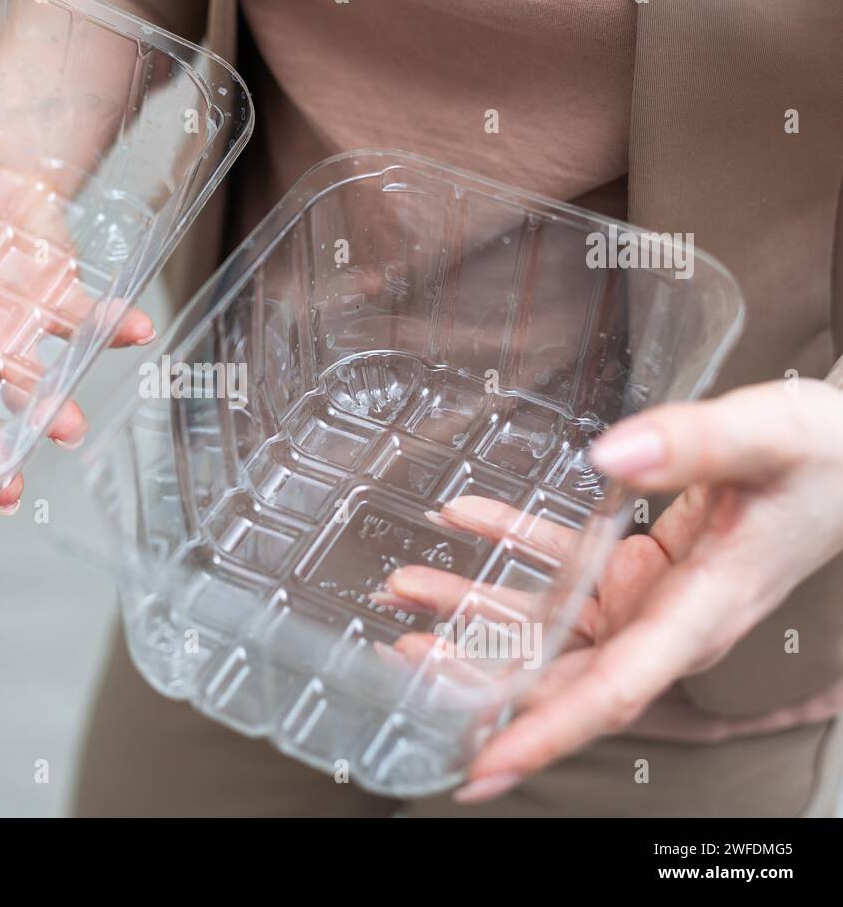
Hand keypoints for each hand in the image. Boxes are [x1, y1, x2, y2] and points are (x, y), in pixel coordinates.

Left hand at [377, 378, 842, 802]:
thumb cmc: (828, 456)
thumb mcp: (772, 437)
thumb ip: (695, 445)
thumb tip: (610, 456)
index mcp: (701, 614)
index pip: (612, 693)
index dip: (542, 733)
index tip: (481, 767)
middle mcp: (667, 620)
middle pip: (558, 670)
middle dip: (479, 673)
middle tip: (404, 660)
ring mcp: (649, 596)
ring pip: (547, 620)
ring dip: (474, 605)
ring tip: (405, 588)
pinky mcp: (638, 566)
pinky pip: (563, 563)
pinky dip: (511, 542)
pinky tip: (464, 518)